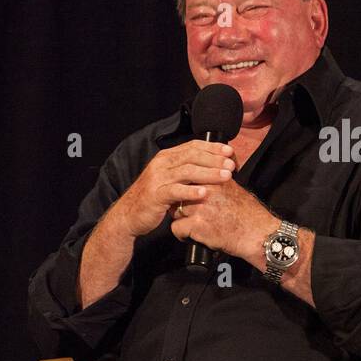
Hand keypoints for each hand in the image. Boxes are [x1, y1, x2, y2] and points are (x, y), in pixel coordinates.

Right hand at [111, 140, 235, 236]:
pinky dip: (191, 192)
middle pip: (192, 156)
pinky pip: (175, 191)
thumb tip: (212, 165)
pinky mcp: (154, 195)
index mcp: (166, 157)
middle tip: (232, 165)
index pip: (192, 146)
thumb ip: (186, 170)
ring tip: (225, 177)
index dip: (212, 148)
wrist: (129, 215)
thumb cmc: (154, 198)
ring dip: (208, 173)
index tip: (229, 152)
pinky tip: (204, 193)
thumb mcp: (170, 179)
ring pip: (186, 172)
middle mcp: (161, 164)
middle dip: (214, 160)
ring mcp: (157, 179)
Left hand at [168, 173, 277, 261]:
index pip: (188, 178)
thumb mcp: (234, 190)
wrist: (259, 235)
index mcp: (215, 179)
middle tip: (185, 212)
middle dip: (180, 203)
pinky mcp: (197, 225)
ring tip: (190, 225)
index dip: (183, 188)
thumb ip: (217, 183)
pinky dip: (182, 234)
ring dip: (181, 219)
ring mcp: (200, 208)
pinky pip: (176, 228)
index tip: (183, 195)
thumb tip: (202, 182)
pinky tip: (191, 236)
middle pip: (179, 194)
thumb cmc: (250, 216)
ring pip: (175, 211)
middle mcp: (206, 191)